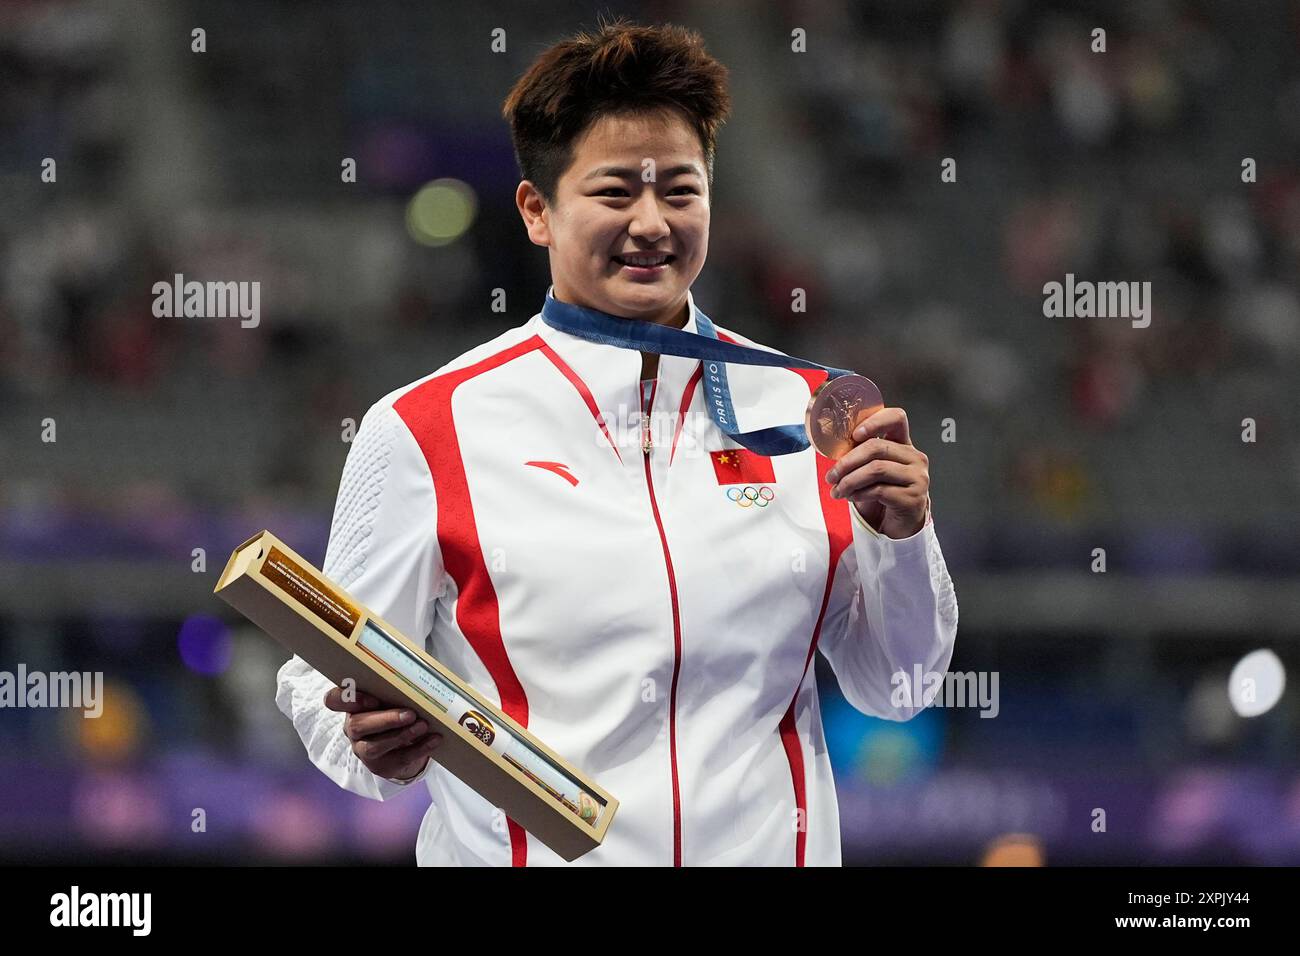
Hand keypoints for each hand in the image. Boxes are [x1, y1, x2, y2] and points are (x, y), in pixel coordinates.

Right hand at [323, 686, 442, 781]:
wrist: (404, 743)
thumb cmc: (397, 709)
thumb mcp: (394, 696)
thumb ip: (397, 686)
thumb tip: (419, 672)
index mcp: (352, 706)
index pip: (333, 700)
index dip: (348, 699)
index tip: (373, 699)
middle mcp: (353, 729)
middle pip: (357, 725)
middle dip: (385, 720)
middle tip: (411, 714)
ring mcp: (363, 750)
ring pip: (375, 746)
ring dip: (402, 735)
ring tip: (423, 726)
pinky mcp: (381, 766)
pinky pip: (398, 759)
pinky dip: (419, 748)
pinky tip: (434, 739)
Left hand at [823, 406, 929, 539]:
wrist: (899, 524)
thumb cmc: (884, 494)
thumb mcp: (872, 471)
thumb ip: (861, 455)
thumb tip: (834, 447)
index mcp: (904, 445)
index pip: (897, 418)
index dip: (874, 422)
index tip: (854, 435)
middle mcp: (915, 458)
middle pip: (877, 447)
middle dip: (847, 462)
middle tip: (831, 476)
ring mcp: (918, 477)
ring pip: (876, 469)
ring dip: (850, 480)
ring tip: (838, 490)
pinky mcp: (914, 498)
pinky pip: (879, 490)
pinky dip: (859, 493)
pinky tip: (851, 497)